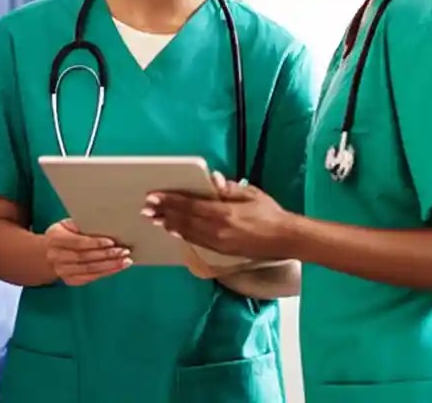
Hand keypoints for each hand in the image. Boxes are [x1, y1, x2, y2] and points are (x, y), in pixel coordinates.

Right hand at [43, 219, 131, 285]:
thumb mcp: (66, 224)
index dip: (95, 243)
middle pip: (85, 258)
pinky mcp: (71, 280)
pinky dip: (106, 273)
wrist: (45, 254)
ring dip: (110, 266)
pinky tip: (118, 268)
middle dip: (107, 255)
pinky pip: (91, 277)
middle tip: (124, 251)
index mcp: (55, 239)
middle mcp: (57, 257)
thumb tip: (105, 222)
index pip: (78, 243)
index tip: (112, 242)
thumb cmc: (62, 235)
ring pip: (90, 270)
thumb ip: (81, 224)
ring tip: (126, 261)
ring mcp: (63, 271)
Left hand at [143, 176, 295, 260]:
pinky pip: (196, 241)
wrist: (285, 239)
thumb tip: (213, 181)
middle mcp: (217, 230)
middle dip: (164, 213)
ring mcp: (218, 243)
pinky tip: (174, 231)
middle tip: (146, 208)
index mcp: (224, 213)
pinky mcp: (221, 251)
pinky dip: (183, 235)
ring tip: (154, 219)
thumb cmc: (270, 213)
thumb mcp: (251, 194)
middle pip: (185, 220)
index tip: (155, 196)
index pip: (191, 205)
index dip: (171, 200)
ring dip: (170, 225)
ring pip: (188, 232)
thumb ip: (230, 189)